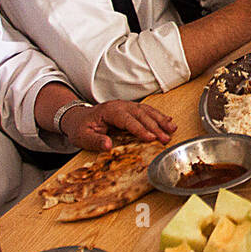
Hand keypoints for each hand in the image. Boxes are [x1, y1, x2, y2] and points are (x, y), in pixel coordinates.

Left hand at [61, 101, 176, 152]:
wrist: (78, 118)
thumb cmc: (81, 128)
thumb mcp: (82, 137)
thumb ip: (95, 141)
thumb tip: (108, 146)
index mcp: (109, 111)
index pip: (127, 120)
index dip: (140, 129)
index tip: (151, 138)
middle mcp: (120, 106)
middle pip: (141, 115)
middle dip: (155, 127)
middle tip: (166, 138)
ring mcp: (127, 106)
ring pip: (147, 111)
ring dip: (161, 120)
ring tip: (172, 129)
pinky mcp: (131, 109)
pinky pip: (147, 111)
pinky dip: (158, 116)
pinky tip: (168, 120)